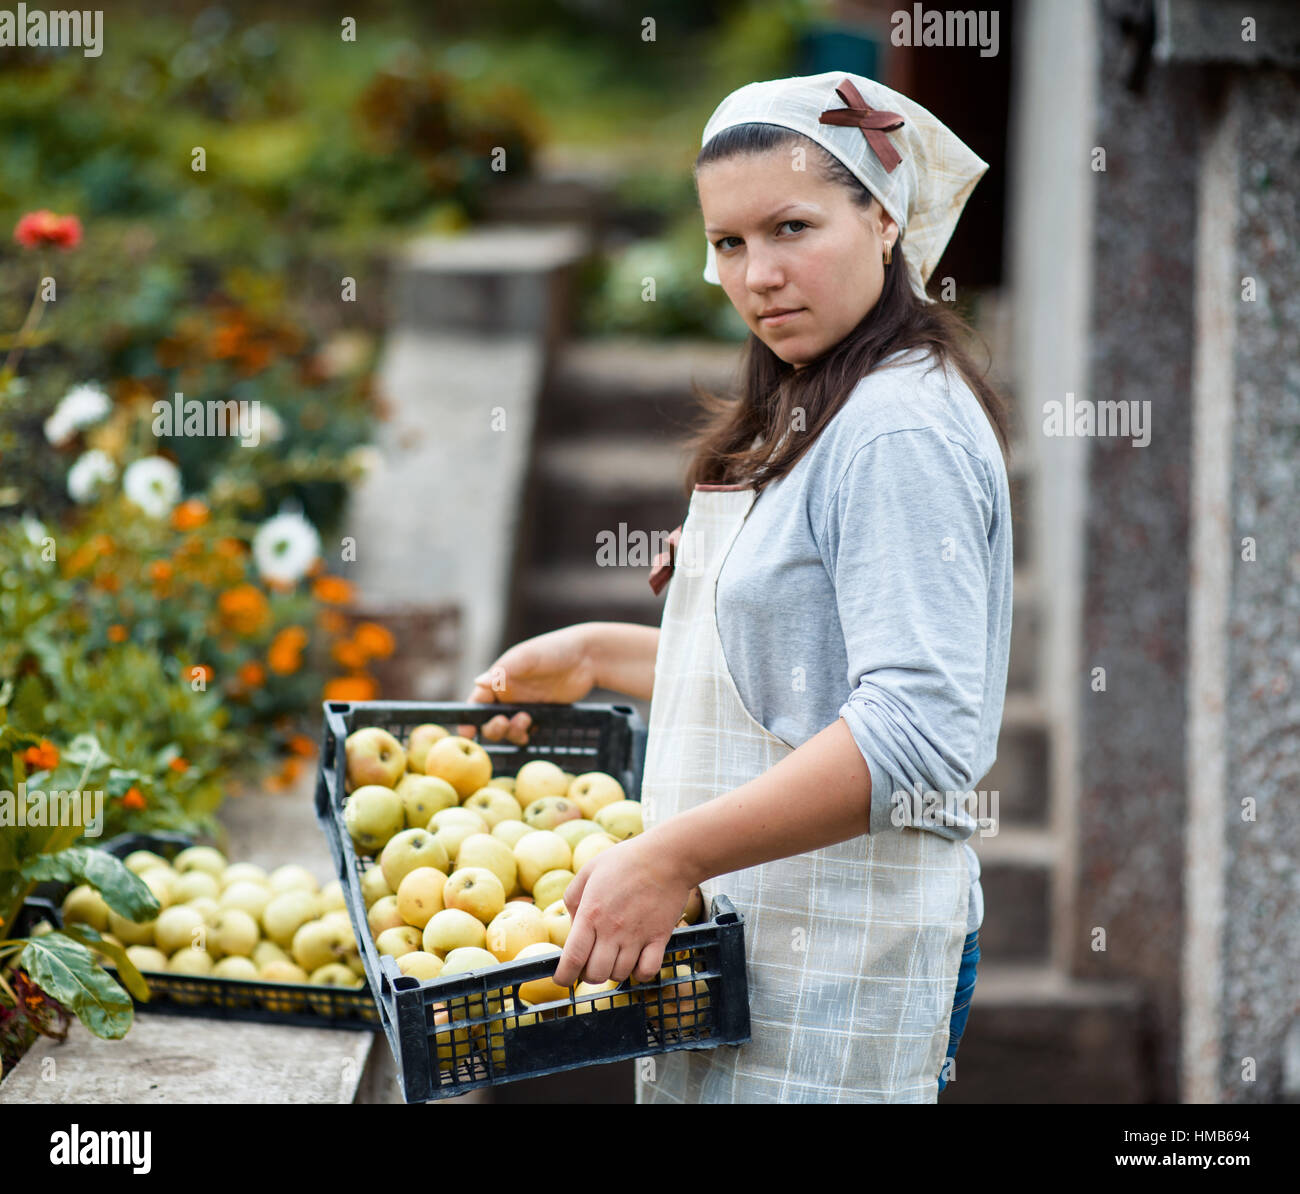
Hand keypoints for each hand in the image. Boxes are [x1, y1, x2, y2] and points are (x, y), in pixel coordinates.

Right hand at [459, 624, 599, 742]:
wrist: (588, 657)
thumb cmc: (555, 649)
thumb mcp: (527, 657)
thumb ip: (503, 671)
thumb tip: (477, 682)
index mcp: (500, 678)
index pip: (477, 701)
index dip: (469, 718)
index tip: (467, 732)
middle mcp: (509, 693)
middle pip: (489, 720)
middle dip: (493, 727)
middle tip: (505, 723)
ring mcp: (525, 704)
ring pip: (508, 729)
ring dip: (512, 731)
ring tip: (527, 719)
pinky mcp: (542, 713)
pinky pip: (527, 731)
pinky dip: (526, 735)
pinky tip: (533, 729)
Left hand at [552, 833, 694, 989]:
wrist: (666, 856)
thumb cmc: (625, 860)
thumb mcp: (588, 871)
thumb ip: (572, 899)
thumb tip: (572, 926)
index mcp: (591, 914)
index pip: (572, 960)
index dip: (563, 977)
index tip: (562, 979)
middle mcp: (612, 930)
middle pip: (595, 974)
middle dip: (588, 975)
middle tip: (591, 962)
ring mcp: (637, 936)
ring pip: (619, 975)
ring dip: (612, 972)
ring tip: (614, 956)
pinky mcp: (659, 938)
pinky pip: (647, 971)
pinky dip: (639, 973)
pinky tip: (636, 960)